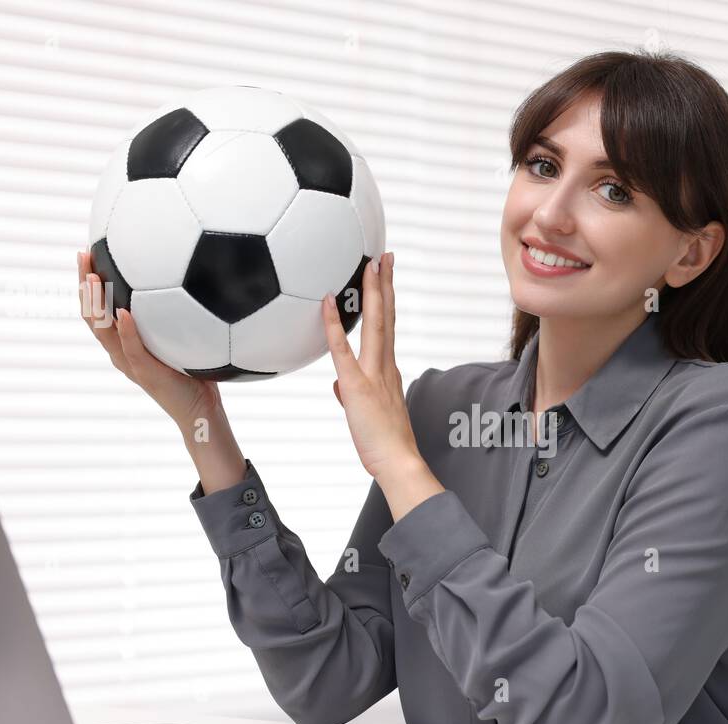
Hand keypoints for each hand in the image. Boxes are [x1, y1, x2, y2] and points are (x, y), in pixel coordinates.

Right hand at [77, 248, 221, 428]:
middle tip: (81, 256)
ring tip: (91, 277)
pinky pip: (132, 349)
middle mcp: (120, 352)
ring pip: (103, 331)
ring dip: (95, 303)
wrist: (201, 410)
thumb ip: (174, 317)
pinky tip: (124, 311)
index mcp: (124, 343)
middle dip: (84, 285)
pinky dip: (127, 330)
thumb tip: (190, 280)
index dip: (88, 284)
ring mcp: (129, 363)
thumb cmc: (194, 375)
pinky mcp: (146, 373)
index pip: (98, 310)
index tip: (86, 254)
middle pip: (91, 316)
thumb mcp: (179, 340)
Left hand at [323, 251, 421, 480]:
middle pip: (386, 317)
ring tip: (372, 265)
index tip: (387, 276)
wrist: (398, 462)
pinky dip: (334, 325)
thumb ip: (352, 394)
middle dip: (386, 285)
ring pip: (374, 325)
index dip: (387, 300)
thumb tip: (340, 385)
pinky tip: (329, 302)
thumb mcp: (365, 414)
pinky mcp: (357, 385)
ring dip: (372, 293)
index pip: (387, 327)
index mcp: (388, 370)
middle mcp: (385, 366)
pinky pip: (342, 350)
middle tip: (386, 257)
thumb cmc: (385, 444)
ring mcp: (373, 373)